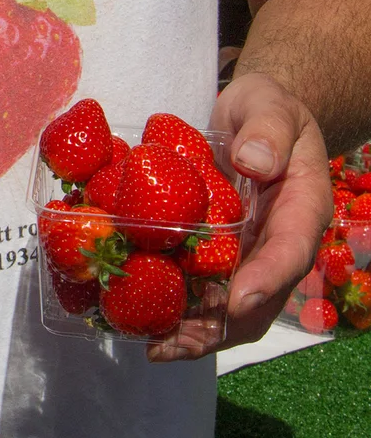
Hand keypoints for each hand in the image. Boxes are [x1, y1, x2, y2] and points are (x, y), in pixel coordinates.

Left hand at [147, 72, 331, 362]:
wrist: (258, 116)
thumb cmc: (268, 108)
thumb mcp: (272, 105)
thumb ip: (269, 130)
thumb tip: (254, 161)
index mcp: (303, 208)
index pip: (291, 250)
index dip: (267, 280)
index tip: (235, 301)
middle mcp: (280, 242)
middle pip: (260, 298)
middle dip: (222, 326)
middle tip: (177, 340)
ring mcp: (251, 253)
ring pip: (232, 308)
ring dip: (197, 332)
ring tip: (154, 344)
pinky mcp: (222, 253)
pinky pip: (207, 289)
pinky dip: (180, 310)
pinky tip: (144, 321)